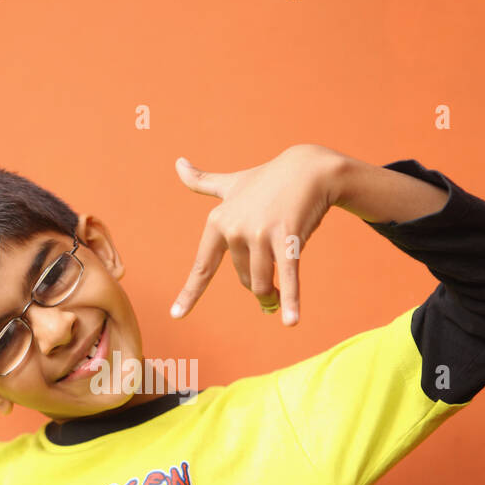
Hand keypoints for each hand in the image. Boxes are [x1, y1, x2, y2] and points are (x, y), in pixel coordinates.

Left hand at [171, 143, 346, 325]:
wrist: (308, 169)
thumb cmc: (267, 180)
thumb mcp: (231, 183)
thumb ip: (203, 182)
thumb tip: (177, 163)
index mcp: (218, 221)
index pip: (202, 266)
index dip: (190, 293)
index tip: (176, 315)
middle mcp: (236, 229)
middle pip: (244, 278)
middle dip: (258, 286)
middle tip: (271, 289)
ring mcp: (262, 234)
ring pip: (262, 283)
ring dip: (273, 297)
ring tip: (280, 303)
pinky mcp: (289, 239)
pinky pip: (289, 277)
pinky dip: (291, 300)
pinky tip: (291, 321)